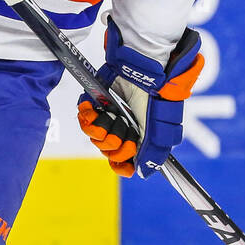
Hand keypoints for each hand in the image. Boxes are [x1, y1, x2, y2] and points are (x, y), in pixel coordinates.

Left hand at [77, 16, 202, 177]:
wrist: (142, 71)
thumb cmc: (155, 97)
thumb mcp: (160, 129)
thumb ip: (152, 154)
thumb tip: (141, 173)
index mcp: (139, 135)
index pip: (123, 159)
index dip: (120, 163)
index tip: (121, 163)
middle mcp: (123, 127)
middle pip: (108, 149)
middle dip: (112, 142)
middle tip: (121, 129)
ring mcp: (109, 114)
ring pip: (94, 135)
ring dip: (99, 128)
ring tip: (108, 116)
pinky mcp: (96, 102)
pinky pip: (84, 117)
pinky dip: (86, 115)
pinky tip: (92, 108)